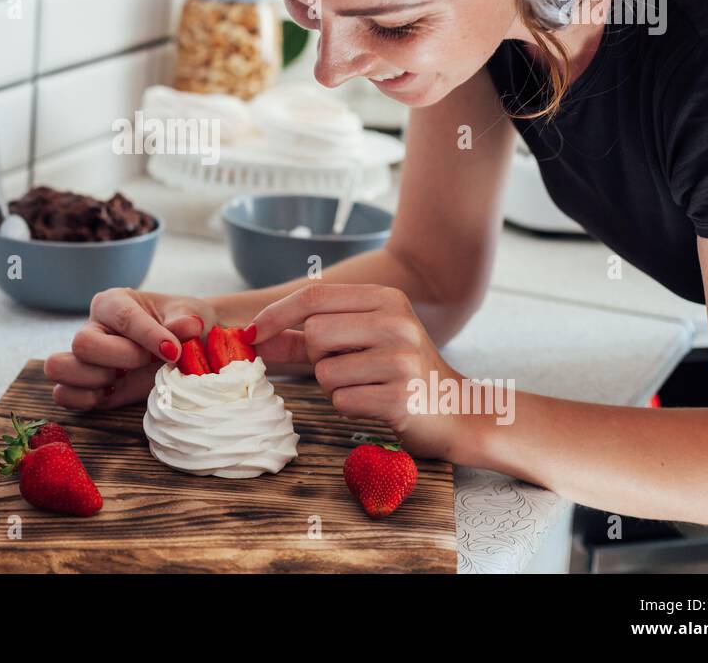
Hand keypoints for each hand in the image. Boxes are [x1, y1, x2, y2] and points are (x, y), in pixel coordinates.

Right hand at [45, 288, 217, 409]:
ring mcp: (84, 357)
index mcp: (114, 302)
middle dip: (119, 358)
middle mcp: (93, 327)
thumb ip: (184, 322)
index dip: (148, 336)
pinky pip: (63, 394)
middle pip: (82, 342)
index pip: (121, 316)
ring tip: (121, 379)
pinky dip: (84, 399)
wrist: (183, 347)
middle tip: (145, 362)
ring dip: (93, 379)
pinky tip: (111, 393)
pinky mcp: (83, 384)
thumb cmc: (181, 325)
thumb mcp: (190, 316)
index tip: (173, 352)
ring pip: (58, 367)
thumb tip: (189, 325)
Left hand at [249, 284, 470, 460]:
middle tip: (345, 367)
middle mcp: (396, 322)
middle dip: (316, 357)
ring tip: (366, 386)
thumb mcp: (359, 343)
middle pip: (315, 333)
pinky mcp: (400, 397)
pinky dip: (349, 407)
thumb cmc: (399, 373)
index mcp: (386, 299)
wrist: (456, 411)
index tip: (251, 333)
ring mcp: (401, 359)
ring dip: (334, 387)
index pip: (314, 295)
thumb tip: (254, 337)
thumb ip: (306, 338)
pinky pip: (342, 401)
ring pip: (325, 372)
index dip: (276, 314)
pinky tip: (375, 404)